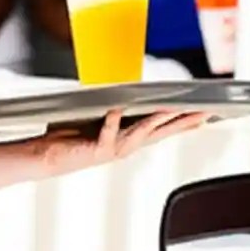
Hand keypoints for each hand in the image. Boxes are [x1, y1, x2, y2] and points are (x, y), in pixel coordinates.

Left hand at [29, 108, 209, 177]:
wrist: (44, 158)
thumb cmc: (67, 138)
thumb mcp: (95, 121)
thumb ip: (111, 110)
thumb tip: (123, 92)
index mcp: (126, 139)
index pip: (161, 129)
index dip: (183, 123)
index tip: (205, 115)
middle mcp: (123, 147)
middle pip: (159, 133)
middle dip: (182, 123)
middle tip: (203, 114)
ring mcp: (111, 150)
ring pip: (140, 134)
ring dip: (156, 121)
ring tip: (170, 109)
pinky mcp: (95, 151)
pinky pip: (107, 134)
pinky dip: (112, 122)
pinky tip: (117, 110)